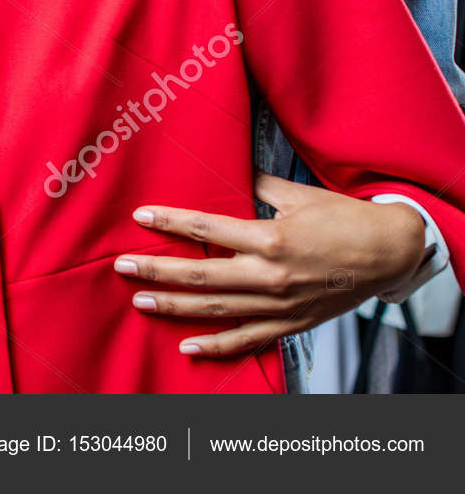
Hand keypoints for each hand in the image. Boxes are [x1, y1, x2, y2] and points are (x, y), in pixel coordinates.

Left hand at [114, 173, 428, 357]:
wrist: (389, 253)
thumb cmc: (344, 219)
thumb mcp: (298, 194)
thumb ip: (257, 184)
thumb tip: (227, 166)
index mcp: (269, 237)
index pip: (207, 228)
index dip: (170, 221)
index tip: (140, 216)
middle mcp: (270, 274)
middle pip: (200, 274)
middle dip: (157, 271)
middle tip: (122, 267)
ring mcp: (279, 303)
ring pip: (216, 309)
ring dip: (174, 306)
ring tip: (140, 301)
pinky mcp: (290, 323)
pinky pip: (248, 339)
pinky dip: (217, 346)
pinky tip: (188, 346)